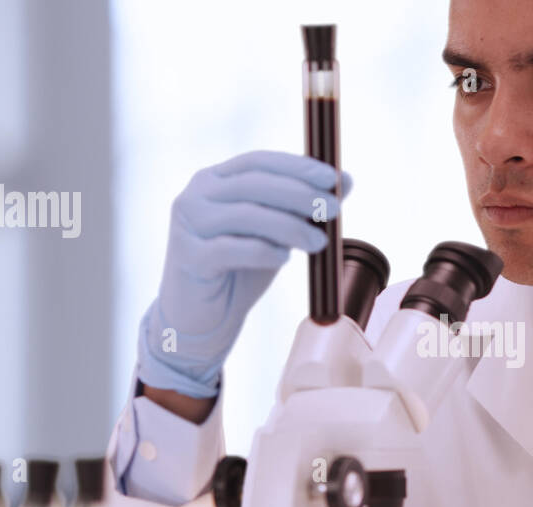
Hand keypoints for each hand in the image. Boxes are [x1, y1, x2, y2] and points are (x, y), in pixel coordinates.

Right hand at [137, 150, 352, 397]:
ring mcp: (187, 224)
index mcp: (215, 180)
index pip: (258, 161)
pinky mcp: (188, 256)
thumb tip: (345, 180)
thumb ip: (303, 207)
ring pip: (245, 214)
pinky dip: (262, 251)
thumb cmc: (240, 270)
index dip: (296, 166)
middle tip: (334, 208)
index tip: (332, 177)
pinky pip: (230, 249)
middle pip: (253, 184)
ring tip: (319, 242)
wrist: (202, 318)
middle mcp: (195, 195)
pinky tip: (284, 258)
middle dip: (300, 194)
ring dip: (289, 226)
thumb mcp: (275, 234)